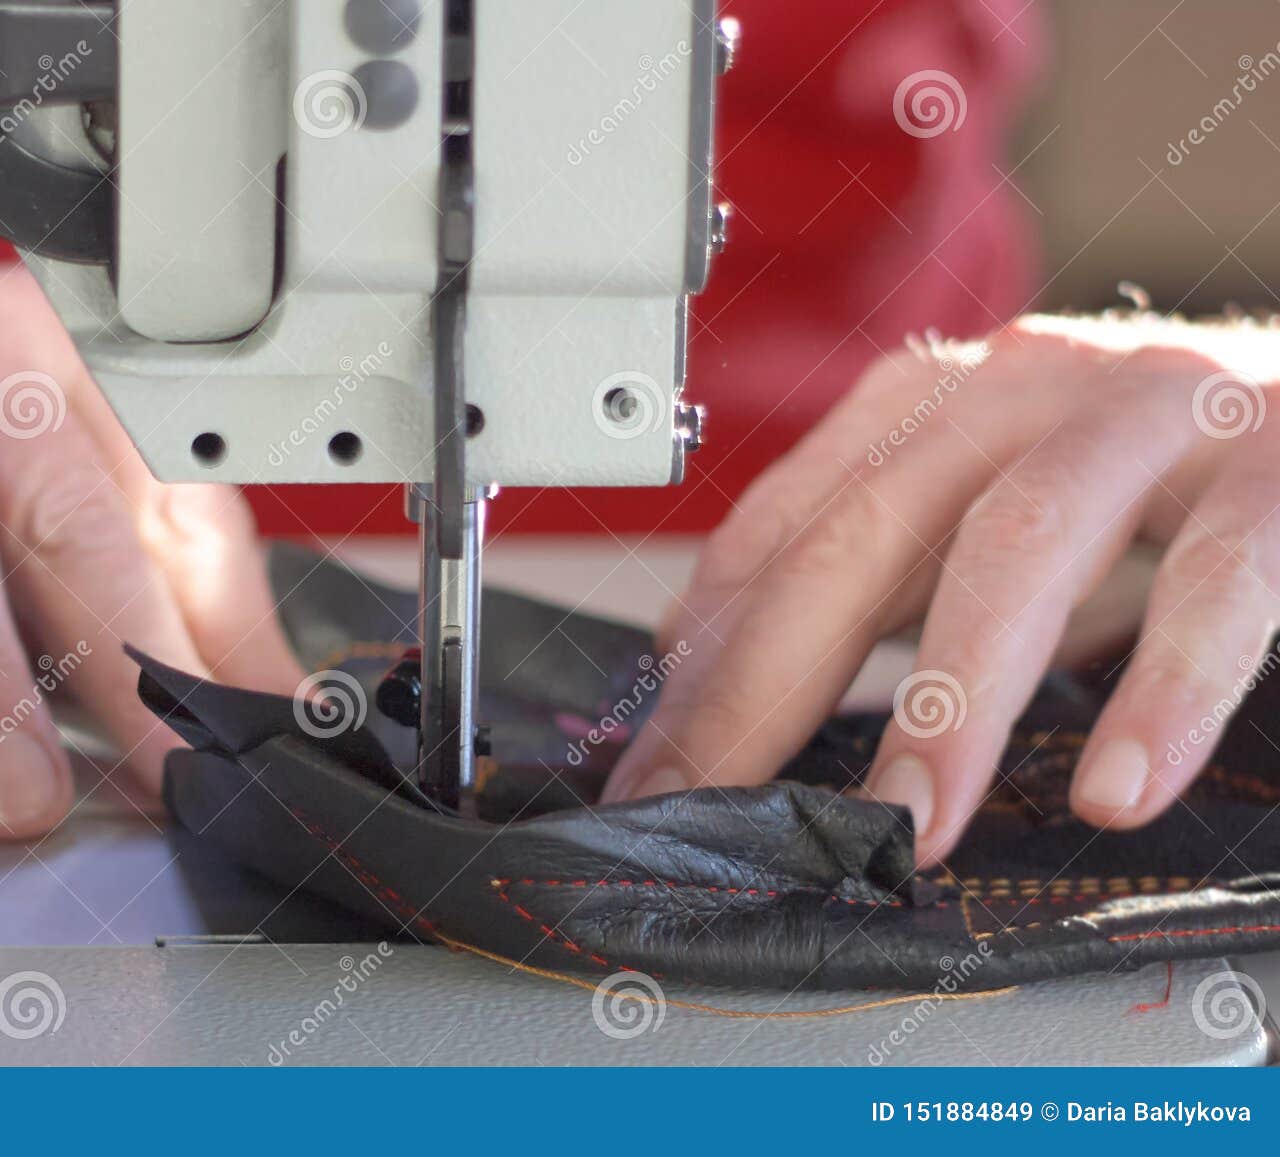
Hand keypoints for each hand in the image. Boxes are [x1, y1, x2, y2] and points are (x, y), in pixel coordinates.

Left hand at [606, 313, 1279, 864]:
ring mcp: (1155, 414)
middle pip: (865, 533)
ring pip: (1021, 541)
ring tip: (903, 824)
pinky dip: (1164, 685)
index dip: (707, 655)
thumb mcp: (988, 516)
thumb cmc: (1156, 471)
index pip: (786, 530)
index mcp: (940, 407)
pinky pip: (1219, 576)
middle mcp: (1027, 390)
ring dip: (951, 696)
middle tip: (717, 809)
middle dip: (773, 682)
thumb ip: (876, 580)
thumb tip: (718, 671)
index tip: (655, 772)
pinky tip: (1117, 788)